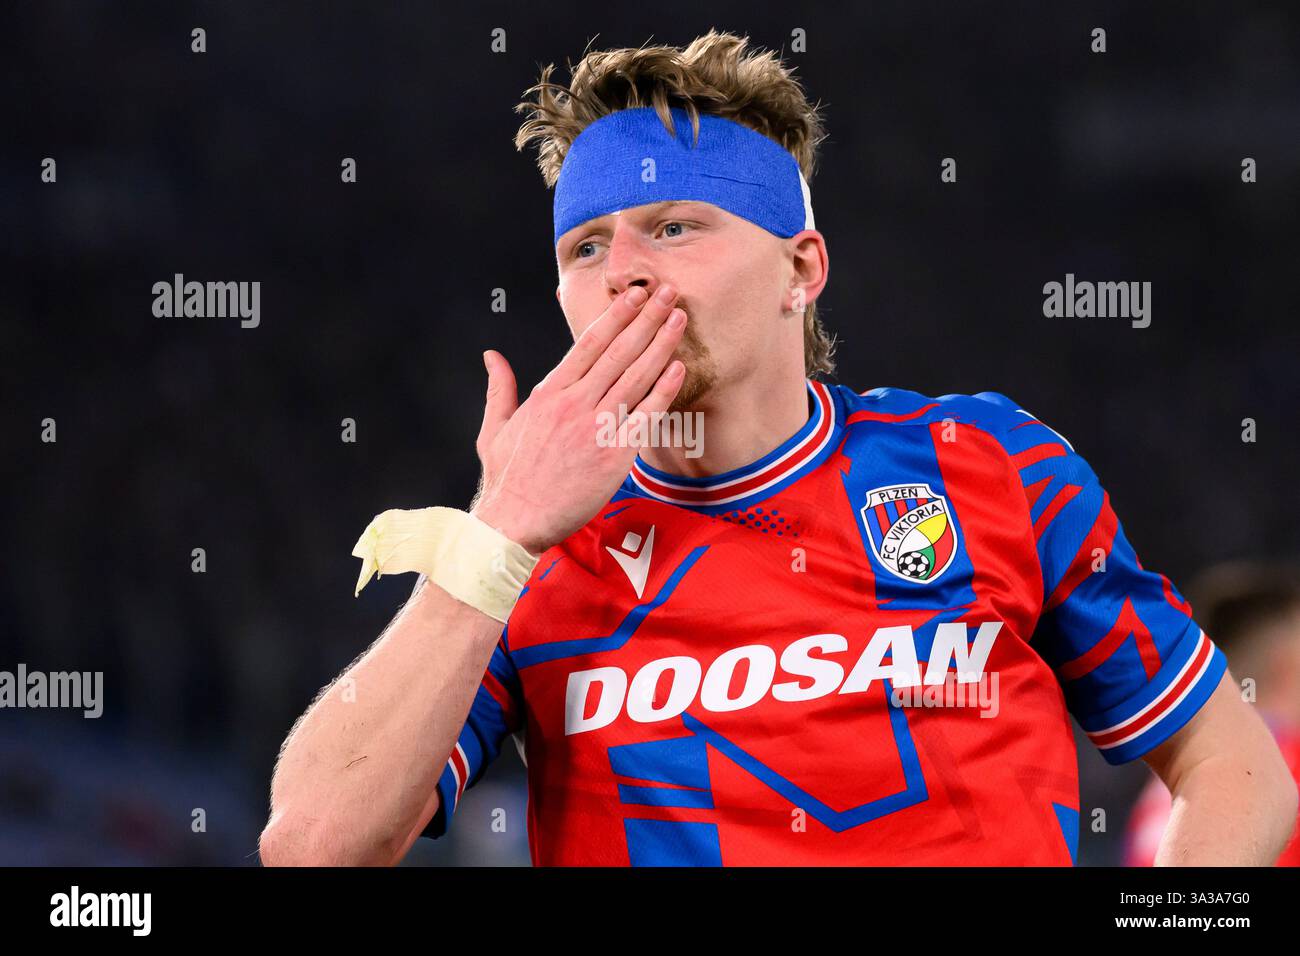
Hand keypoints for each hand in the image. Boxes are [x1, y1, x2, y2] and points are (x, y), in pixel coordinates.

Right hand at [471, 284, 687, 554]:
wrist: (514, 522)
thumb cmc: (507, 479)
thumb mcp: (495, 428)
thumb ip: (500, 388)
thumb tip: (492, 356)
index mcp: (548, 393)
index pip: (589, 343)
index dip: (617, 315)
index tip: (636, 295)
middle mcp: (574, 404)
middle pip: (619, 351)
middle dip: (647, 318)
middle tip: (669, 293)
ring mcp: (596, 428)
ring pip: (636, 377)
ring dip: (661, 344)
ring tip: (679, 319)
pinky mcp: (614, 455)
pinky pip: (645, 416)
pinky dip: (663, 391)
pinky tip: (678, 369)